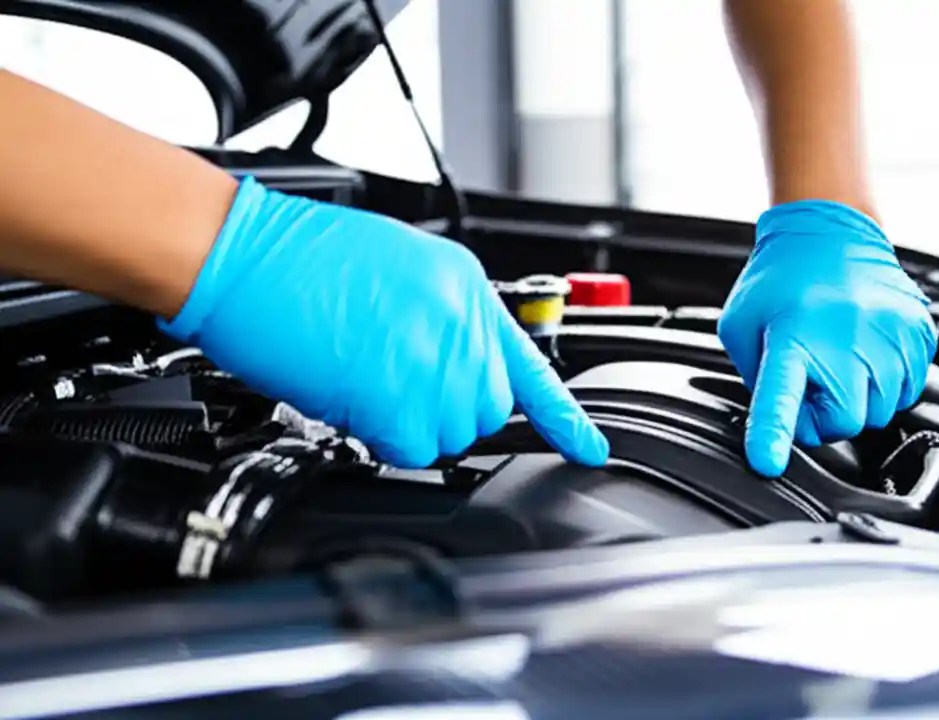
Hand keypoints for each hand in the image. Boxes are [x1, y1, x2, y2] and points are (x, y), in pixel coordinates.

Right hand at [159, 177, 608, 467]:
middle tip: (396, 390)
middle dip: (446, 411)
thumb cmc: (295, 260)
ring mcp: (431, 355)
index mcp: (463, 284)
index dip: (564, 414)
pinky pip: (411, 446)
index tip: (590, 446)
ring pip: (451, 432)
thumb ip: (439, 317)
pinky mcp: (395, 391)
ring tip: (362, 383)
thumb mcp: (396, 268)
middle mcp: (459, 317)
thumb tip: (449, 362)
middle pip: (488, 406)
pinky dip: (381, 437)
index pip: (529, 361)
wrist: (240, 251)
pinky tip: (351, 401)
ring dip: (409, 425)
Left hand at [718, 200, 936, 476]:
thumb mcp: (742, 326)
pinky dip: (888, 382)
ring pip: (880, 412)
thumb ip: (756, 377)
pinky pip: (908, 390)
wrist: (832, 230)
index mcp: (790, 338)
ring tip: (842, 358)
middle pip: (843, 423)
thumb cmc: (782, 280)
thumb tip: (779, 422)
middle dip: (826, 415)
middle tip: (814, 380)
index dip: (773, 432)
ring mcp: (888, 335)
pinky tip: (868, 352)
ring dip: (859, 398)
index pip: (780, 395)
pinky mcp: (918, 333)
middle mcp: (845, 337)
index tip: (768, 463)